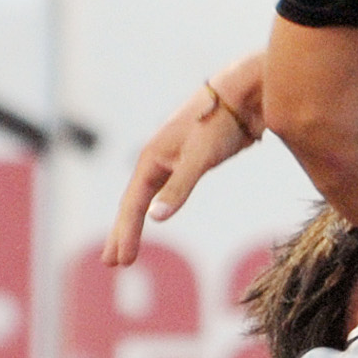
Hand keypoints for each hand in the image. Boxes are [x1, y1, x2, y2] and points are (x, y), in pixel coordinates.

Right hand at [104, 53, 264, 265]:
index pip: (133, 205)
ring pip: (150, 197)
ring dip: (137, 222)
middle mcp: (157, 160)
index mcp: (152, 159)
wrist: (244, 95)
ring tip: (129, 247)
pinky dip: (159, 207)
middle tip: (112, 263)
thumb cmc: (221, 123)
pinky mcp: (192, 160)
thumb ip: (179, 188)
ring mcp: (173, 160)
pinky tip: (158, 213)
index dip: (126, 234)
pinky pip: (168, 190)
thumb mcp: (200, 157)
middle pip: (133, 203)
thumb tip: (156, 218)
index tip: (121, 261)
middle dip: (122, 233)